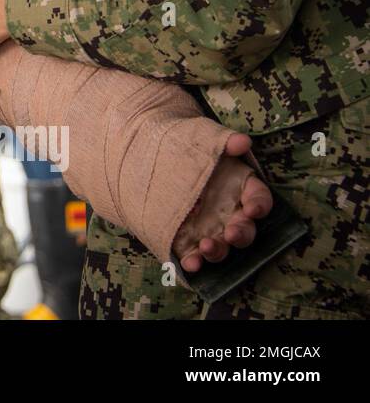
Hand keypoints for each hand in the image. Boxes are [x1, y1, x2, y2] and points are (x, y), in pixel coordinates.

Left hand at [176, 133, 275, 272]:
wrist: (143, 155)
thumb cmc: (182, 144)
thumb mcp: (201, 138)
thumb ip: (224, 141)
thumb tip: (242, 142)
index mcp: (238, 186)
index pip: (258, 198)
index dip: (259, 205)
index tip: (251, 209)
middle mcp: (228, 211)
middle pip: (244, 228)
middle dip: (241, 234)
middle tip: (231, 234)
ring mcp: (208, 227)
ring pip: (222, 246)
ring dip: (218, 250)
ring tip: (207, 247)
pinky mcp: (187, 240)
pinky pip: (195, 255)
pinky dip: (194, 262)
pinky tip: (189, 264)